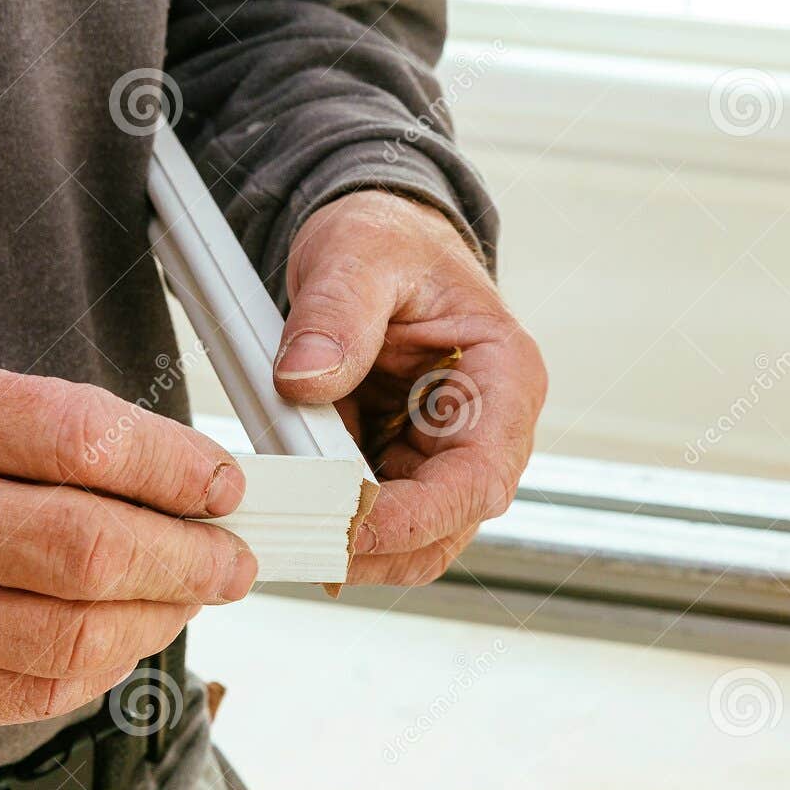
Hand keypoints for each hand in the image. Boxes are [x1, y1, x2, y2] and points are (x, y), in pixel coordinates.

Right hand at [0, 358, 254, 729]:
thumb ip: (43, 428)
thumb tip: (175, 478)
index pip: (85, 438)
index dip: (177, 467)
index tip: (223, 486)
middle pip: (97, 549)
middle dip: (193, 560)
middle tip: (231, 561)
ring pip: (80, 633)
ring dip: (161, 619)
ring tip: (186, 601)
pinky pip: (36, 692)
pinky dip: (102, 669)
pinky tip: (121, 642)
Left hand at [274, 190, 545, 583]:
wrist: (379, 242)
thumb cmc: (391, 242)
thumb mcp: (359, 252)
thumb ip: (334, 311)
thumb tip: (304, 379)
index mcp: (505, 380)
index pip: (478, 481)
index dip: (415, 518)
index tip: (349, 524)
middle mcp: (487, 432)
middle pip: (444, 530)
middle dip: (374, 547)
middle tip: (297, 539)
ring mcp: (445, 457)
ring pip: (408, 541)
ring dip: (348, 541)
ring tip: (285, 520)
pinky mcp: (403, 468)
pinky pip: (373, 519)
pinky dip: (330, 521)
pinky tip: (289, 503)